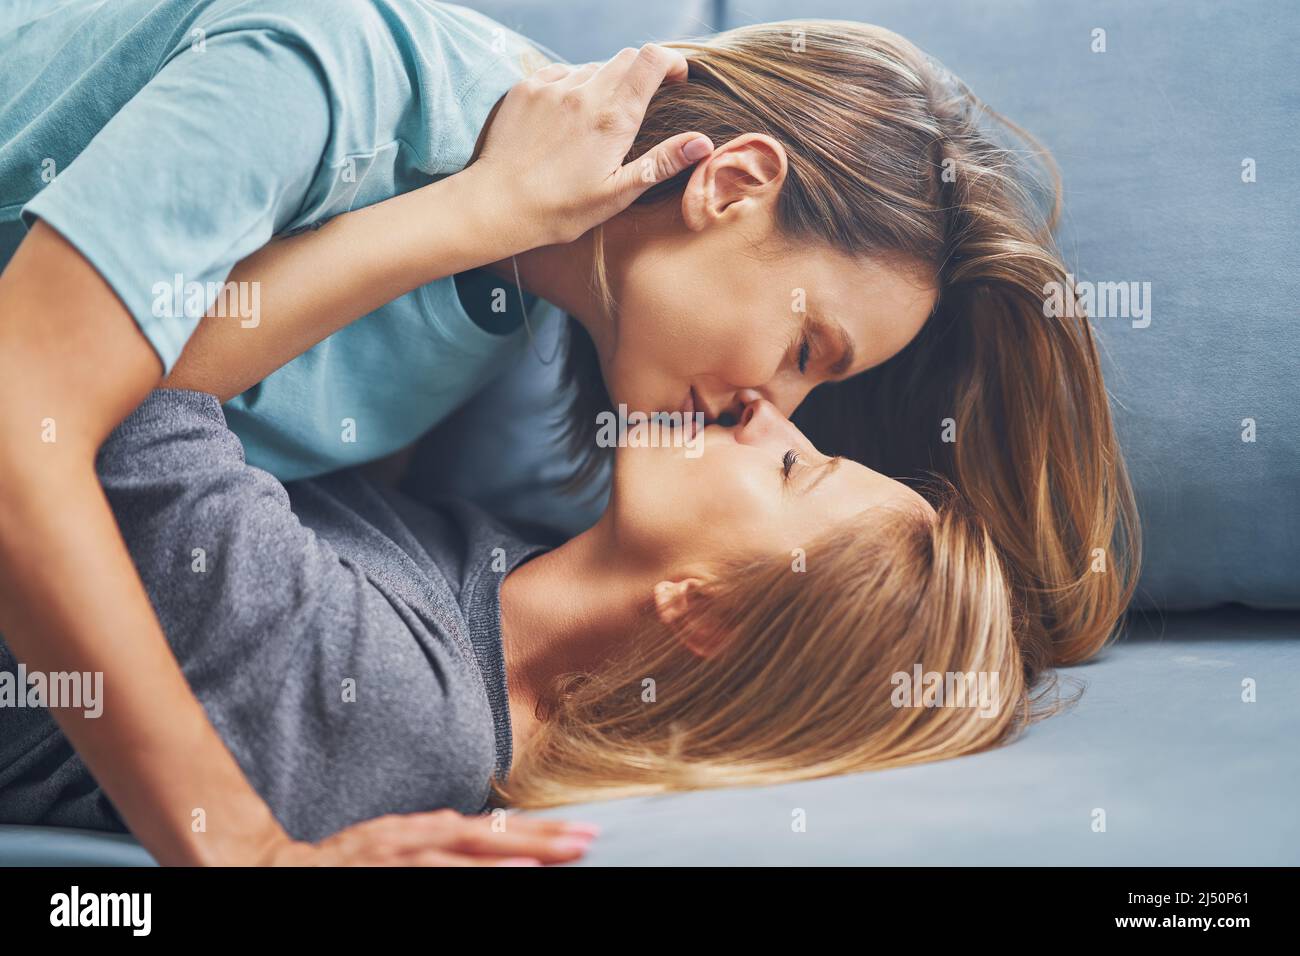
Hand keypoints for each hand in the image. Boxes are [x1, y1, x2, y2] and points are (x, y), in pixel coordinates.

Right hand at [257, 809, 598, 866]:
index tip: (579, 831)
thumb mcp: (398, 847)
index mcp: (420, 832)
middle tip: (585, 839)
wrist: (272, 870)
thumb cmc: (347, 865)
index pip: (488, 830)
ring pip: (452, 860)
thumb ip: (442, 846)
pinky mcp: (374, 877)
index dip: (534, 831)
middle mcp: (410, 841)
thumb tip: (496, 842)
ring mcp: (390, 861)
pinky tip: (489, 878)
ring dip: (497, 861)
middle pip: (482, 838)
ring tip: (542, 863)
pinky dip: (454, 880)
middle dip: (535, 841)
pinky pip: (419, 885)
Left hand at [470, 43, 713, 247]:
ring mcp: (552, 87)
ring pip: (592, 68)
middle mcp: (584, 92)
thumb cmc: (560, 209)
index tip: (677, 78)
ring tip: (596, 123)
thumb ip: (661, 163)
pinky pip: (560, 74)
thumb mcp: (618, 193)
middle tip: (640, 104)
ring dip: (604, 85)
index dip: (671, 61)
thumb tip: (703, 143)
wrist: (496, 205)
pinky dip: (572, 88)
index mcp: (613, 117)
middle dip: (641, 74)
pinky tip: (566, 119)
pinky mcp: (526, 88)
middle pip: (625, 58)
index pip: (652, 60)